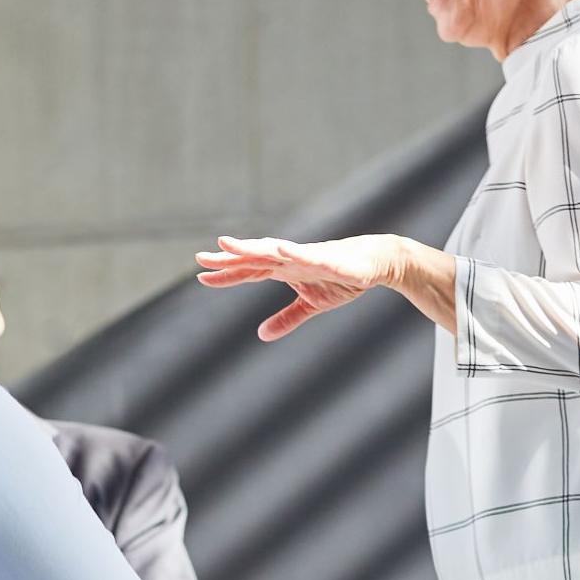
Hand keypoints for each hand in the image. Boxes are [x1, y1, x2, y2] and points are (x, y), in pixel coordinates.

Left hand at [196, 233, 416, 340]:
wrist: (378, 262)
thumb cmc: (342, 277)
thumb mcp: (311, 304)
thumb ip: (287, 318)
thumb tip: (261, 335)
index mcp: (284, 269)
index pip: (249, 271)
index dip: (227, 274)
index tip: (201, 276)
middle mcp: (291, 259)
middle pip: (254, 257)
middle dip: (229, 258)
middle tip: (201, 257)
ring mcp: (309, 256)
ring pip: (275, 251)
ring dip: (252, 248)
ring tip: (229, 244)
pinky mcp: (331, 258)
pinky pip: (311, 255)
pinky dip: (296, 253)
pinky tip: (280, 249)